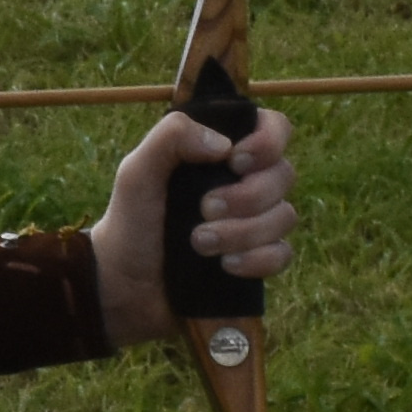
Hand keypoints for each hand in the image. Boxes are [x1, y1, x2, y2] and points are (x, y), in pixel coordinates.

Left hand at [91, 101, 295, 344]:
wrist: (125, 283)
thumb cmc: (132, 221)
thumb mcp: (138, 172)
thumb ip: (171, 137)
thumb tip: (225, 144)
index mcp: (221, 152)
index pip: (274, 128)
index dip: (268, 141)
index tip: (236, 161)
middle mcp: (246, 182)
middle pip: (284, 175)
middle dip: (247, 196)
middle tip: (204, 209)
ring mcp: (255, 222)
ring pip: (285, 216)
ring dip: (244, 232)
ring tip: (199, 243)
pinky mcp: (258, 260)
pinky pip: (282, 254)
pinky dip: (257, 260)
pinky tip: (226, 266)